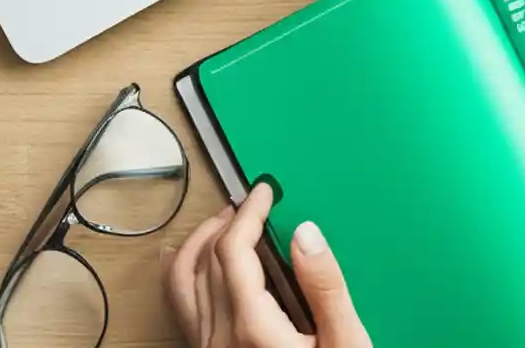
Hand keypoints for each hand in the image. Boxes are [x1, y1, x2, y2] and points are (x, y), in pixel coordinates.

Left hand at [163, 183, 372, 347]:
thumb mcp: (345, 342)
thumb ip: (325, 286)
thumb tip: (306, 233)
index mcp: (252, 328)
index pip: (234, 250)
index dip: (248, 213)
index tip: (265, 192)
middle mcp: (218, 338)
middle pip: (207, 260)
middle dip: (228, 221)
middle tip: (253, 203)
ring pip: (182, 281)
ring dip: (199, 243)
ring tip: (222, 223)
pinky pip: (180, 307)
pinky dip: (180, 274)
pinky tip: (187, 261)